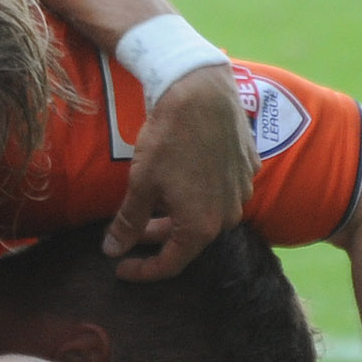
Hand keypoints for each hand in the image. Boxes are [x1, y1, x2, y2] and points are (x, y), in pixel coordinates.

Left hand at [103, 61, 255, 279]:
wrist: (201, 91)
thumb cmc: (169, 139)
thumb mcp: (141, 185)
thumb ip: (128, 223)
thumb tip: (113, 250)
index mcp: (201, 227)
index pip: (170, 265)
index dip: (141, 270)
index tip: (119, 267)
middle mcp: (229, 216)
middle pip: (188, 239)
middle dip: (156, 238)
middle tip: (127, 231)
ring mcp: (242, 191)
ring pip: (205, 215)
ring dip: (177, 214)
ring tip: (151, 201)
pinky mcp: (248, 168)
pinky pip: (220, 191)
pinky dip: (197, 192)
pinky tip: (179, 177)